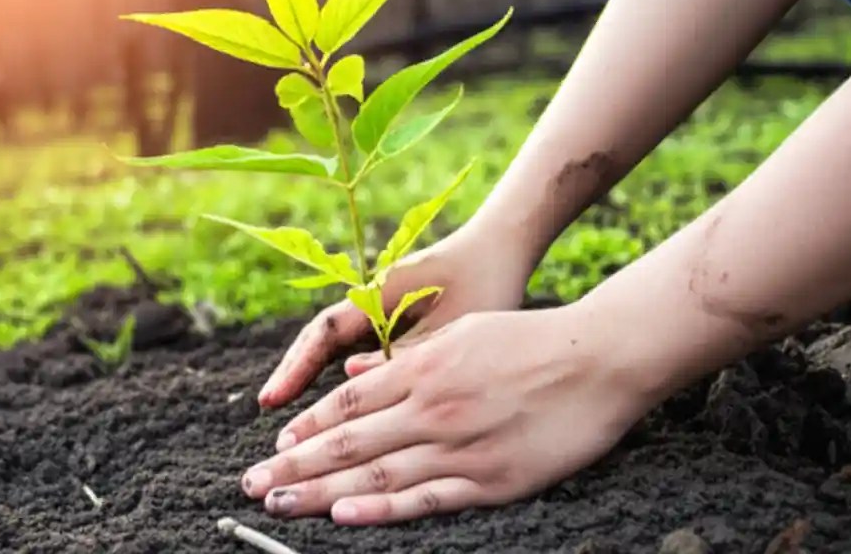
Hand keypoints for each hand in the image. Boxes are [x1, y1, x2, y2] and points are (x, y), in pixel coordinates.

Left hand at [241, 303, 662, 524]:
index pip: (347, 405)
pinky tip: (344, 515)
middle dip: (293, 465)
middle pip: (346, 442)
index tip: (275, 445)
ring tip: (278, 503)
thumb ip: (406, 358)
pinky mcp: (490, 478)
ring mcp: (459, 444)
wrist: (598, 359)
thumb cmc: (531, 340)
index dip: (306, 428)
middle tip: (252, 483)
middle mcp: (430, 406)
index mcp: (422, 369)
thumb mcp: (461, 334)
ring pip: (374, 473)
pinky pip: (425, 498)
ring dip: (319, 491)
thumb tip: (356, 375)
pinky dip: (381, 508)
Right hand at [257, 219, 537, 407]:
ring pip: (339, 346)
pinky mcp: (399, 321)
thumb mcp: (451, 326)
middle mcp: (373, 300)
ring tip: (297, 420)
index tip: (272, 399)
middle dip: (295, 374)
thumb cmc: (485, 282)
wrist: (504, 248)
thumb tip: (351, 377)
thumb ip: (405, 353)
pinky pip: (363, 349)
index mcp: (380, 293)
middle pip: (322, 339)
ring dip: (317, 377)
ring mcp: (383, 310)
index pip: (325, 331)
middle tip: (269, 410)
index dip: (297, 366)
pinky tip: (343, 410)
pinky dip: (350, 378)